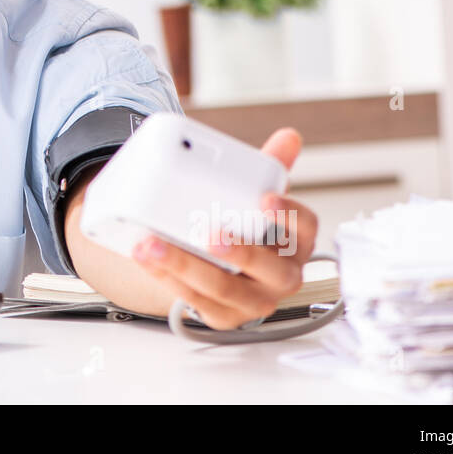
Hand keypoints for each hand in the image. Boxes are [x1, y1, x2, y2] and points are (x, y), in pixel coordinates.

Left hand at [129, 127, 318, 329]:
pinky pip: (195, 300)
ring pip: (224, 288)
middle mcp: (281, 275)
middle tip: (210, 233)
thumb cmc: (245, 228)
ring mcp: (254, 300)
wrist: (220, 264)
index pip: (304, 228)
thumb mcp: (256, 197)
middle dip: (239, 251)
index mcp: (295, 242)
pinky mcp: (223, 315)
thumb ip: (268, 168)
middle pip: (270, 269)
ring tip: (154, 243)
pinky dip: (168, 277)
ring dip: (186, 265)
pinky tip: (148, 258)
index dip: (288, 215)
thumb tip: (289, 138)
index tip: (264, 198)